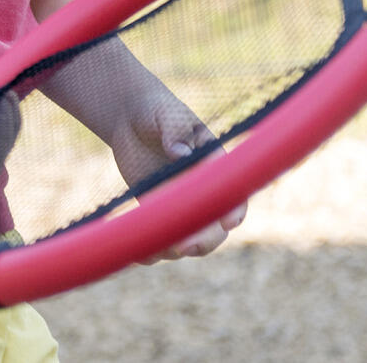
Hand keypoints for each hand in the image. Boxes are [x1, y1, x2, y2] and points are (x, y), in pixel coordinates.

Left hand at [106, 71, 246, 261]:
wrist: (131, 116)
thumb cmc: (158, 110)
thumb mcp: (168, 115)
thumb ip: (176, 132)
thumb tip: (180, 155)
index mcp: (214, 165)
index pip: (233, 192)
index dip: (234, 209)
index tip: (227, 221)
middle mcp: (202, 189)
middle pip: (215, 227)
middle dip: (204, 240)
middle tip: (184, 245)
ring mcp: (180, 202)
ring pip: (188, 238)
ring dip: (175, 249)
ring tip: (155, 251)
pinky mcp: (157, 209)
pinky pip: (160, 236)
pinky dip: (151, 249)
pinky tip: (138, 255)